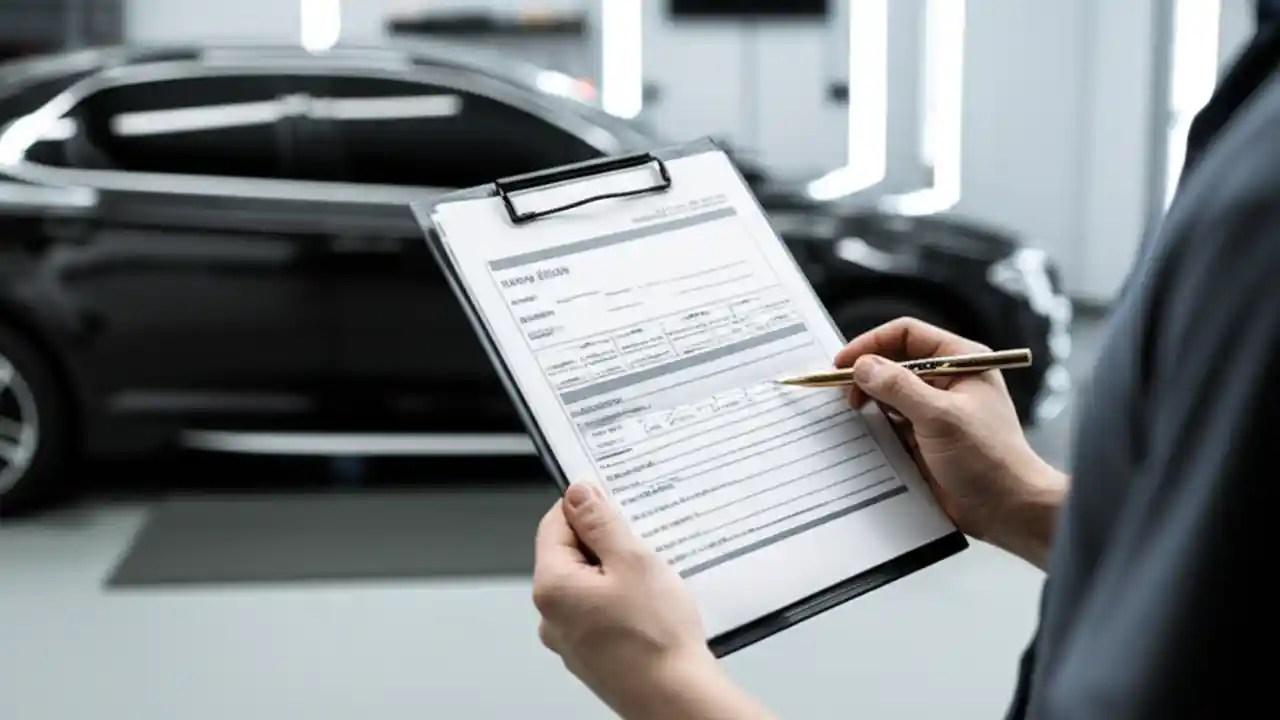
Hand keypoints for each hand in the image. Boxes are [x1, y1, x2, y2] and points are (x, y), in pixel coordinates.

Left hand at [533, 482, 773, 719]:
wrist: (677, 699)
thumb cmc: (657, 638)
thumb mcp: (632, 561)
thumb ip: (600, 522)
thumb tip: (577, 493)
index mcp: (552, 587)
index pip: (554, 524)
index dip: (585, 507)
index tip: (613, 502)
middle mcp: (551, 616)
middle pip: (570, 555)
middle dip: (605, 543)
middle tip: (642, 545)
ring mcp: (570, 640)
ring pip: (588, 585)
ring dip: (616, 574)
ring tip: (651, 580)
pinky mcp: (592, 655)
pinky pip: (600, 613)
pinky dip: (622, 602)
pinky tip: (650, 607)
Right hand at [835, 317, 1066, 566]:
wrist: (1007, 510)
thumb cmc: (989, 459)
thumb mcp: (940, 417)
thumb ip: (899, 388)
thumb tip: (862, 366)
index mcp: (962, 361)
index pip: (908, 335)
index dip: (873, 343)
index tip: (844, 362)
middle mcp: (948, 380)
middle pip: (895, 361)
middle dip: (867, 373)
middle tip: (843, 392)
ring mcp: (936, 409)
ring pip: (890, 392)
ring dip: (868, 400)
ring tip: (851, 412)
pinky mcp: (925, 436)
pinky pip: (891, 422)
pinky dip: (874, 425)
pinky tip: (863, 433)